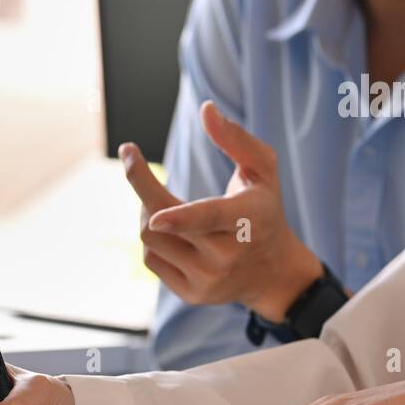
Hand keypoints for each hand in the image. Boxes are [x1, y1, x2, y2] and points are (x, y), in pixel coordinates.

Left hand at [121, 101, 323, 320]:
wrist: (273, 273)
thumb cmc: (264, 210)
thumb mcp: (263, 171)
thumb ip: (236, 139)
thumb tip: (206, 109)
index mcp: (248, 220)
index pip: (208, 218)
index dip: (180, 217)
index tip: (154, 212)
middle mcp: (227, 255)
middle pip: (160, 224)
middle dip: (142, 187)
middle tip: (132, 158)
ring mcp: (208, 279)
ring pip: (150, 240)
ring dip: (149, 213)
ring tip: (165, 204)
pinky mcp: (192, 294)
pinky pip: (151, 260)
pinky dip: (154, 239)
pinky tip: (173, 233)